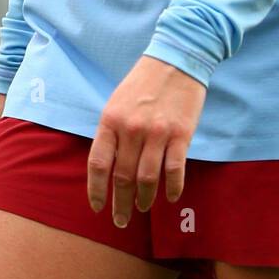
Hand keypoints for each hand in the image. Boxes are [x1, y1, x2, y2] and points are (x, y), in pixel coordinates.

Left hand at [87, 55, 206, 226]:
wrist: (176, 59)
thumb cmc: (144, 83)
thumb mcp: (117, 103)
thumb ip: (112, 133)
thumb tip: (107, 167)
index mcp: (111, 120)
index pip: (98, 164)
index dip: (97, 191)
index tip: (98, 207)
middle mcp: (131, 129)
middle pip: (123, 176)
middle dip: (120, 203)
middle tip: (121, 219)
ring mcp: (157, 132)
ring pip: (147, 178)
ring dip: (144, 199)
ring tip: (142, 208)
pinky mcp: (181, 134)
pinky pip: (174, 169)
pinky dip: (173, 187)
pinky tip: (171, 196)